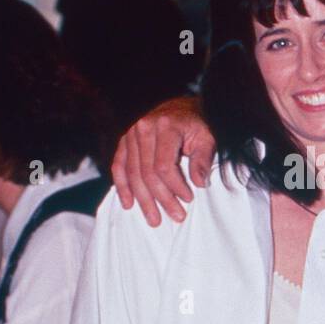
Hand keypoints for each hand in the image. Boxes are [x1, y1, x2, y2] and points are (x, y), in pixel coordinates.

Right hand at [111, 96, 215, 225]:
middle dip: (161, 199)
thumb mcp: (206, 137)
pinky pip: (118, 166)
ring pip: (133, 173)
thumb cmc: (194, 123)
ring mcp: (130, 134)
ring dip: (143, 200)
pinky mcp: (124, 140)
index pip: (164, 166)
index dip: (175, 187)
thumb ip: (202, 159)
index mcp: (165, 127)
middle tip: (176, 216)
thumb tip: (199, 183)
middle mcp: (143, 129)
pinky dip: (122, 186)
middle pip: (147, 173)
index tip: (188, 199)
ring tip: (154, 219)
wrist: (178, 104)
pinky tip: (128, 203)